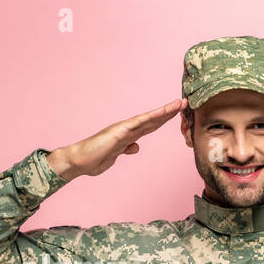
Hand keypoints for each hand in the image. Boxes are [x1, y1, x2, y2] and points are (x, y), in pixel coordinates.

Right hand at [45, 98, 187, 180]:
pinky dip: (150, 117)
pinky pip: (138, 123)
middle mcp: (128, 129)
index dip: (165, 119)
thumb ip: (126, 149)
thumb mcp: (116, 155)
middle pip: (153, 119)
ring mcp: (124, 129)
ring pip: (148, 118)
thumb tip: (136, 146)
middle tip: (184, 102)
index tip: (179, 114)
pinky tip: (161, 113)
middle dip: (170, 112)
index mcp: (129, 135)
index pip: (151, 126)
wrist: (79, 161)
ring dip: (164, 111)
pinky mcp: (119, 132)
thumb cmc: (95, 158)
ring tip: (178, 104)